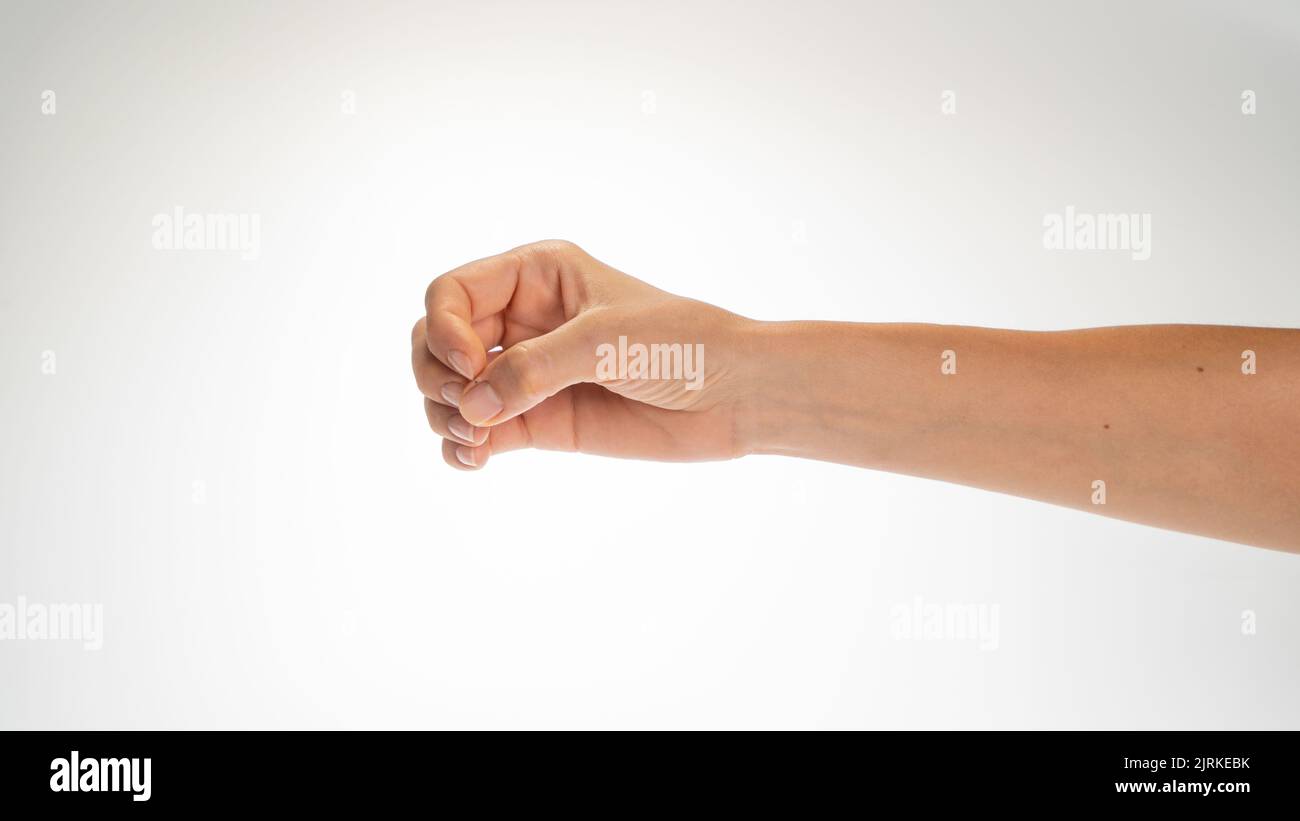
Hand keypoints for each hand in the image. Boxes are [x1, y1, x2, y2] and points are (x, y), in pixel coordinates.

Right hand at [412, 240, 752, 469]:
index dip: (442, 329)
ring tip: (475, 442)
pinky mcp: (538, 421)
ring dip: (443, 417)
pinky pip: (477, 434)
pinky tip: (473, 461)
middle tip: (466, 410)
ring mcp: (527, 374)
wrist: (736, 395)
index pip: (451, 294)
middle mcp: (523, 321)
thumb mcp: (605, 342)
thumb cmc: (682, 343)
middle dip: (436, 377)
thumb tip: (472, 410)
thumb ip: (534, 370)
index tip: (468, 368)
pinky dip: (461, 449)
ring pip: (449, 392)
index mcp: (535, 275)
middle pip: (436, 343)